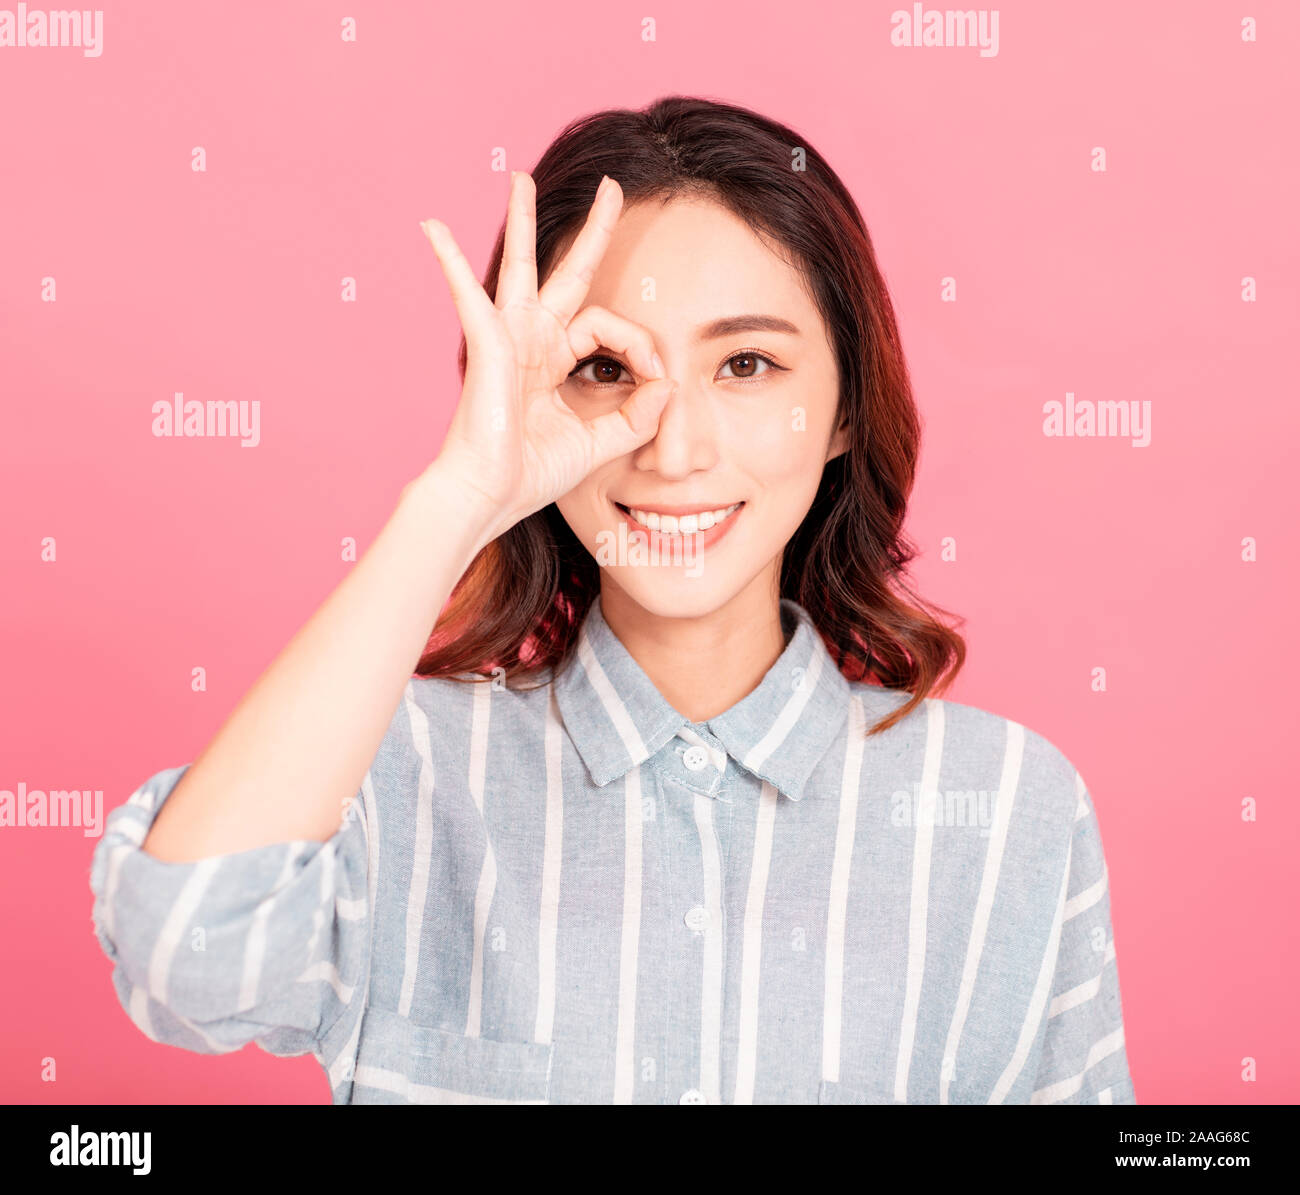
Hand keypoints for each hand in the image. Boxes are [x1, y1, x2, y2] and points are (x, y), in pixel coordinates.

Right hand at [418, 172, 675, 541]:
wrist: (490, 496)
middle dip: (592, 229)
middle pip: (567, 272)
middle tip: (611, 188)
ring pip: (520, 266)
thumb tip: (668, 384)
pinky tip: (432, 228)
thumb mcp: (599, 442)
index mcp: (556, 359)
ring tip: (520, 177)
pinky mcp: (488, 345)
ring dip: (520, 219)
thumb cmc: (532, 473)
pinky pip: (469, 294)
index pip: (609, 326)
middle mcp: (533, 340)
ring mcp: (508, 338)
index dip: (640, 345)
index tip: (657, 378)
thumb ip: (636, 415)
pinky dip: (450, 261)